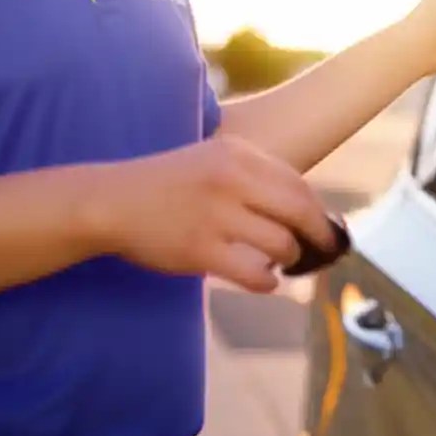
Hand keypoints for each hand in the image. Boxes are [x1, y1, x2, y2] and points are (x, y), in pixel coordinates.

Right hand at [85, 135, 336, 292]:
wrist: (110, 201)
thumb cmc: (169, 185)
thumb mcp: (213, 160)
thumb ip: (256, 176)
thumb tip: (307, 208)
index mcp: (238, 154)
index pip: (298, 184)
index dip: (318, 211)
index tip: (324, 228)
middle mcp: (232, 179)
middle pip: (301, 211)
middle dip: (320, 237)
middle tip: (324, 253)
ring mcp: (216, 215)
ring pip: (281, 244)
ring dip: (290, 259)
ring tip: (284, 264)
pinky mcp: (200, 250)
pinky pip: (254, 273)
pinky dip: (267, 282)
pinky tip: (264, 280)